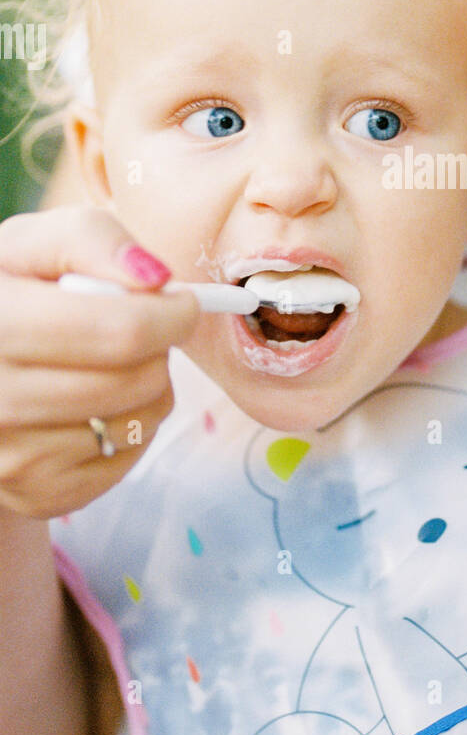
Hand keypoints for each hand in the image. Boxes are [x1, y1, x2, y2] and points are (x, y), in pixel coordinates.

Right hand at [0, 205, 198, 518]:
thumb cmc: (11, 294)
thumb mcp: (34, 245)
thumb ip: (93, 239)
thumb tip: (154, 278)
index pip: (121, 331)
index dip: (172, 314)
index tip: (182, 303)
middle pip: (137, 381)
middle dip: (158, 350)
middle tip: (138, 331)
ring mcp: (10, 459)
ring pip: (140, 422)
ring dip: (148, 388)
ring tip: (107, 365)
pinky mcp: (35, 496)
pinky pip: (126, 461)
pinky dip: (129, 429)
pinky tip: (94, 404)